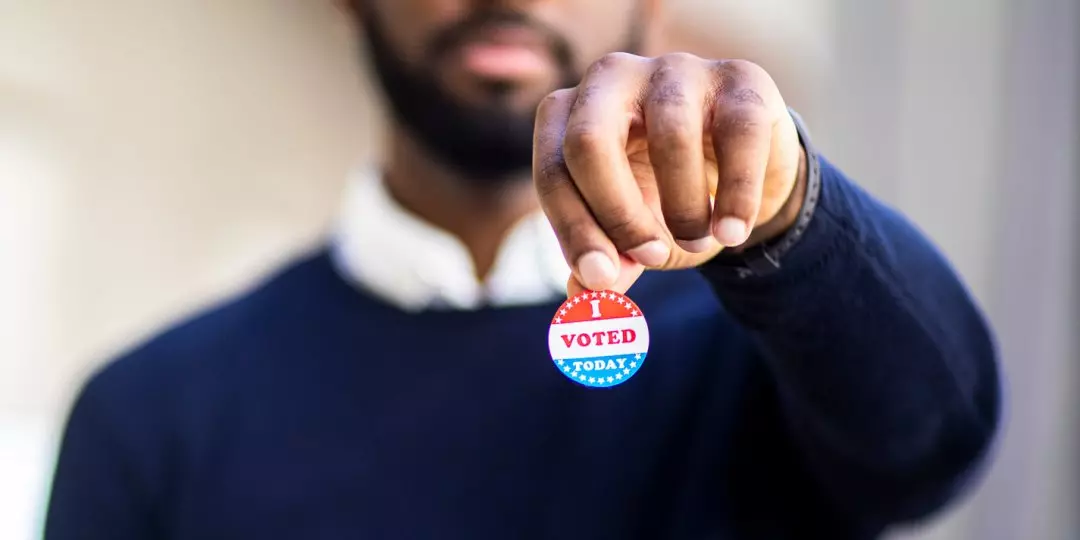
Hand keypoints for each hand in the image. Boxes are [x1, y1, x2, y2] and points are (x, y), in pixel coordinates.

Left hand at [533, 53, 806, 295]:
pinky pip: (738, 135)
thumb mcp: (634, 236)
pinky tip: (732, 232)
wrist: (746, 176)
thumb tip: (582, 294)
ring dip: (684, 209)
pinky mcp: (740, 78)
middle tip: (651, 259)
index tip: (602, 277)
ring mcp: (677, 70)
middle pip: (590, 140)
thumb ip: (609, 263)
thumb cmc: (669, 199)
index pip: (553, 169)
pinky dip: (737, 195)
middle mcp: (614, 78)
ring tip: (698, 242)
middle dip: (618, 213)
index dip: (574, 229)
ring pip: (669, 137)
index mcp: (570, 113)